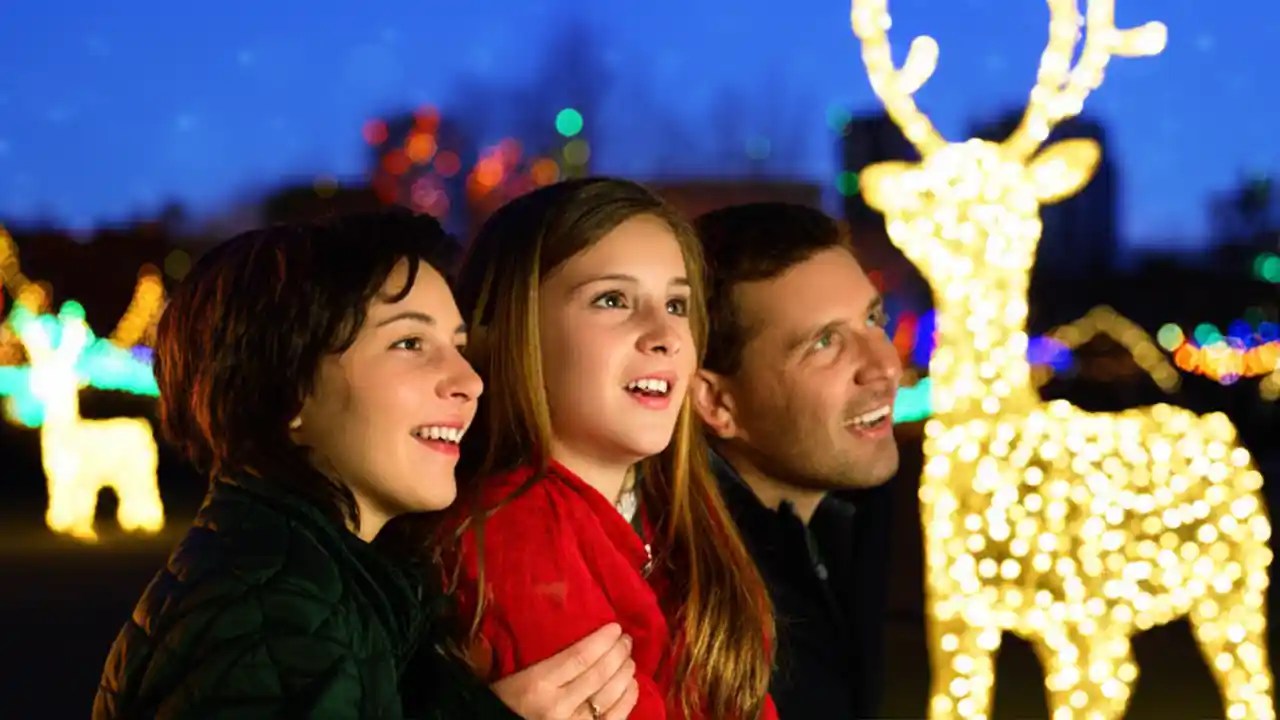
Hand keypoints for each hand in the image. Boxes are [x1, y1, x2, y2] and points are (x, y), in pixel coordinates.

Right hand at [490, 622, 638, 719]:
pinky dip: (629, 698)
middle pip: (600, 673)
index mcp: (538, 684)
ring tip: (629, 659)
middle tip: (626, 640)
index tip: (615, 627)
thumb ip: (549, 657)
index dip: (603, 640)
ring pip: (611, 694)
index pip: (580, 657)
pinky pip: (617, 717)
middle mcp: (558, 706)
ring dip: (626, 672)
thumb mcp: (520, 674)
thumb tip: (585, 638)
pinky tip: (632, 684)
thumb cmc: (508, 701)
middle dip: (619, 652)